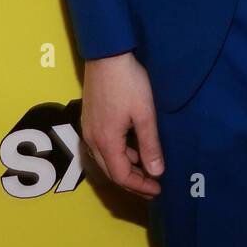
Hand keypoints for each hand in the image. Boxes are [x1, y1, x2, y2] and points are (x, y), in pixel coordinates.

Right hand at [80, 52, 163, 198]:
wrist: (107, 55)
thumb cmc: (129, 83)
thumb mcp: (145, 114)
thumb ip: (150, 145)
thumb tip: (156, 172)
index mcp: (105, 142)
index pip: (121, 176)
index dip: (139, 186)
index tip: (158, 190)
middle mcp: (92, 140)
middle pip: (111, 172)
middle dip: (133, 181)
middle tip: (153, 186)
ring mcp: (88, 129)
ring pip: (106, 160)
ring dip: (126, 167)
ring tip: (147, 168)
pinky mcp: (90, 119)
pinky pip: (103, 147)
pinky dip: (119, 154)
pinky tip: (133, 148)